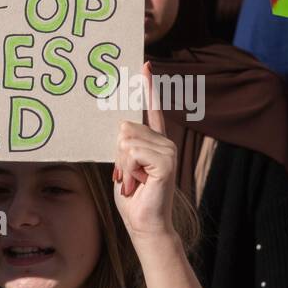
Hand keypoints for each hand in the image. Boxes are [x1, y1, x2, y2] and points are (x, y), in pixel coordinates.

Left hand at [113, 63, 177, 241]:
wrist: (145, 224)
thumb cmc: (133, 198)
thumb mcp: (124, 165)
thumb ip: (124, 144)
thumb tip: (121, 124)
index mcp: (154, 141)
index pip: (151, 109)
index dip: (148, 86)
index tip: (144, 64)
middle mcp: (164, 141)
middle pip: (125, 127)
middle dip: (118, 153)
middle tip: (128, 175)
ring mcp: (168, 150)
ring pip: (127, 139)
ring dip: (123, 163)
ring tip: (134, 180)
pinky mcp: (167, 161)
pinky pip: (133, 151)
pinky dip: (129, 168)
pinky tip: (139, 182)